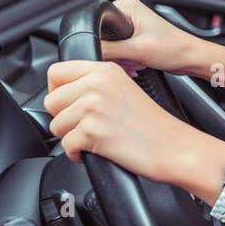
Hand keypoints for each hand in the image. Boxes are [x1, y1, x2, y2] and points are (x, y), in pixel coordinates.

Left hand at [44, 59, 200, 183]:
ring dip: (72, 138)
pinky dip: (79, 155)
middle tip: (88, 125)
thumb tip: (63, 93)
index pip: (55, 72)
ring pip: (55, 126)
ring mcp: (93, 106)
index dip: (57, 92)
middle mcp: (96, 84)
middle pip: (50, 101)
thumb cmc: (154, 125)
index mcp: (104, 70)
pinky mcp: (91, 131)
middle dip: (64, 119)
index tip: (69, 104)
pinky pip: (66, 147)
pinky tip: (99, 150)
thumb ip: (94, 84)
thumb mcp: (124, 89)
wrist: (174, 147)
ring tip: (98, 138)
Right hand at [98, 0, 210, 77]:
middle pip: (104, 36)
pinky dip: (125, 60)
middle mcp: (128, 11)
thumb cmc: (174, 49)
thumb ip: (109, 50)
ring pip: (111, 46)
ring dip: (120, 59)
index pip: (98, 23)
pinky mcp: (134, 36)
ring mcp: (131, 23)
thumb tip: (88, 51)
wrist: (191, 58)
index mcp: (126, 4)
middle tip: (129, 61)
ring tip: (135, 64)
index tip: (115, 54)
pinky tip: (136, 65)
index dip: (103, 42)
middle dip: (115, 54)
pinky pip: (119, 50)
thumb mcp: (136, 50)